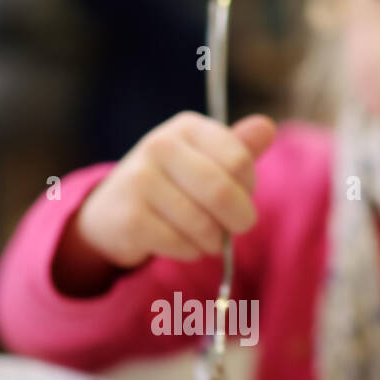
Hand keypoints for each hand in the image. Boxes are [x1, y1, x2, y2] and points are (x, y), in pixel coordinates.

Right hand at [68, 112, 276, 270]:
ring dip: (214, 241)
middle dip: (239, 219)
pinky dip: (191, 252)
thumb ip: (238, 148)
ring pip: (203, 225)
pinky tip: (182, 243)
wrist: (112, 210)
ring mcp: (140, 181)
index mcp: (187, 127)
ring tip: (206, 237)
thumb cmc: (172, 184)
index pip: (239, 160)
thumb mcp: (205, 159)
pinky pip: (182, 245)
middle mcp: (160, 146)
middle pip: (222, 193)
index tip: (241, 195)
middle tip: (237, 227)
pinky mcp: (131, 218)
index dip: (248, 188)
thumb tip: (267, 127)